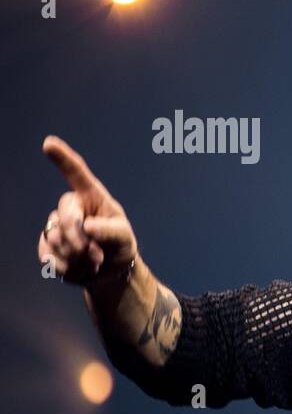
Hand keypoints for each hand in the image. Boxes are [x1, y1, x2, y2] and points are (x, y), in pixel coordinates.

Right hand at [36, 136, 138, 286]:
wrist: (109, 270)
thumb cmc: (119, 245)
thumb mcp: (124, 237)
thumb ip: (110, 231)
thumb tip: (87, 227)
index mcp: (91, 197)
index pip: (76, 174)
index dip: (62, 158)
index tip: (49, 143)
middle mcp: (71, 207)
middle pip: (65, 216)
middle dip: (79, 238)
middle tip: (95, 255)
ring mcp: (55, 226)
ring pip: (55, 239)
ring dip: (79, 257)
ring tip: (95, 261)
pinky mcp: (47, 246)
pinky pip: (49, 257)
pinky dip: (68, 268)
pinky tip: (81, 269)